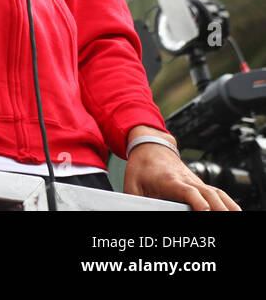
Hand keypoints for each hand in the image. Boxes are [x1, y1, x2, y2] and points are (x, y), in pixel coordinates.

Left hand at [123, 130, 239, 210]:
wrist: (150, 148)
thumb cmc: (141, 167)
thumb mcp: (132, 185)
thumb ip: (136, 202)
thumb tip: (135, 210)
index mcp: (169, 180)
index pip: (188, 191)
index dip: (198, 201)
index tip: (205, 212)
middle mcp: (187, 180)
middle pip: (208, 193)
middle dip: (219, 208)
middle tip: (226, 220)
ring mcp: (196, 181)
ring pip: (217, 192)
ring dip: (228, 205)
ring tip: (236, 217)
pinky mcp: (200, 184)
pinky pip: (218, 193)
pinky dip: (228, 202)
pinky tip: (234, 211)